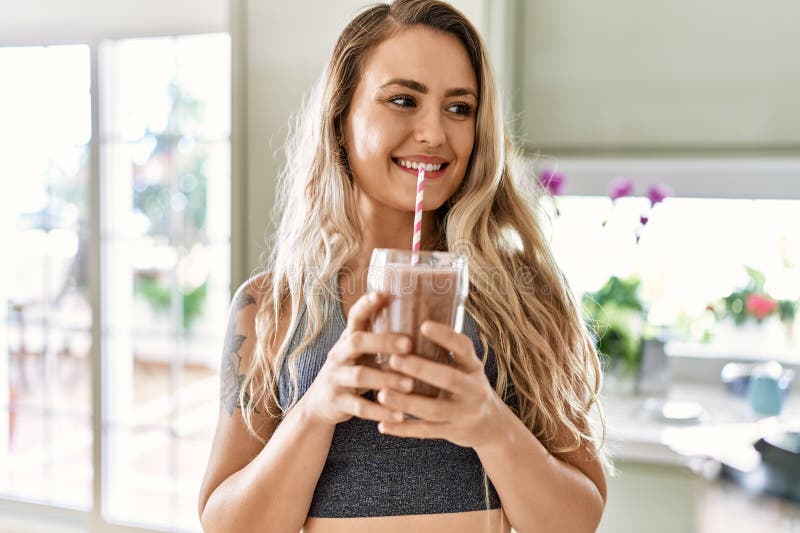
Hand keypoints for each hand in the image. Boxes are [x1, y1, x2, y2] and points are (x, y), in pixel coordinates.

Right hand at [301, 292, 415, 426]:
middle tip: (408, 345)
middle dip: (382, 342)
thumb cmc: (351, 371)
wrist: (319, 404)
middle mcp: (338, 355)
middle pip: (356, 342)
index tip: (382, 295)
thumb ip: (379, 339)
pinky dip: (380, 411)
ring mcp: (335, 378)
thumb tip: (419, 317)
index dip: (366, 305)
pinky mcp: (337, 401)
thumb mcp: (359, 353)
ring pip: (360, 375)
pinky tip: (400, 415)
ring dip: (386, 379)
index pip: (354, 317)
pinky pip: (360, 407)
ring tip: (410, 384)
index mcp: (347, 340)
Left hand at [375, 320, 506, 448]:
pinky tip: (383, 425)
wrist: (491, 426)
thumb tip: (410, 320)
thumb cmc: (467, 387)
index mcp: (473, 366)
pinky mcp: (453, 432)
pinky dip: (403, 429)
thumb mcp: (466, 367)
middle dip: (420, 369)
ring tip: (381, 394)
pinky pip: (426, 431)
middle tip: (394, 359)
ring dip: (406, 402)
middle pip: (448, 378)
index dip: (445, 336)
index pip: (463, 347)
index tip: (423, 325)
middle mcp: (473, 389)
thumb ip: (446, 352)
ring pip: (434, 409)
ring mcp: (464, 413)